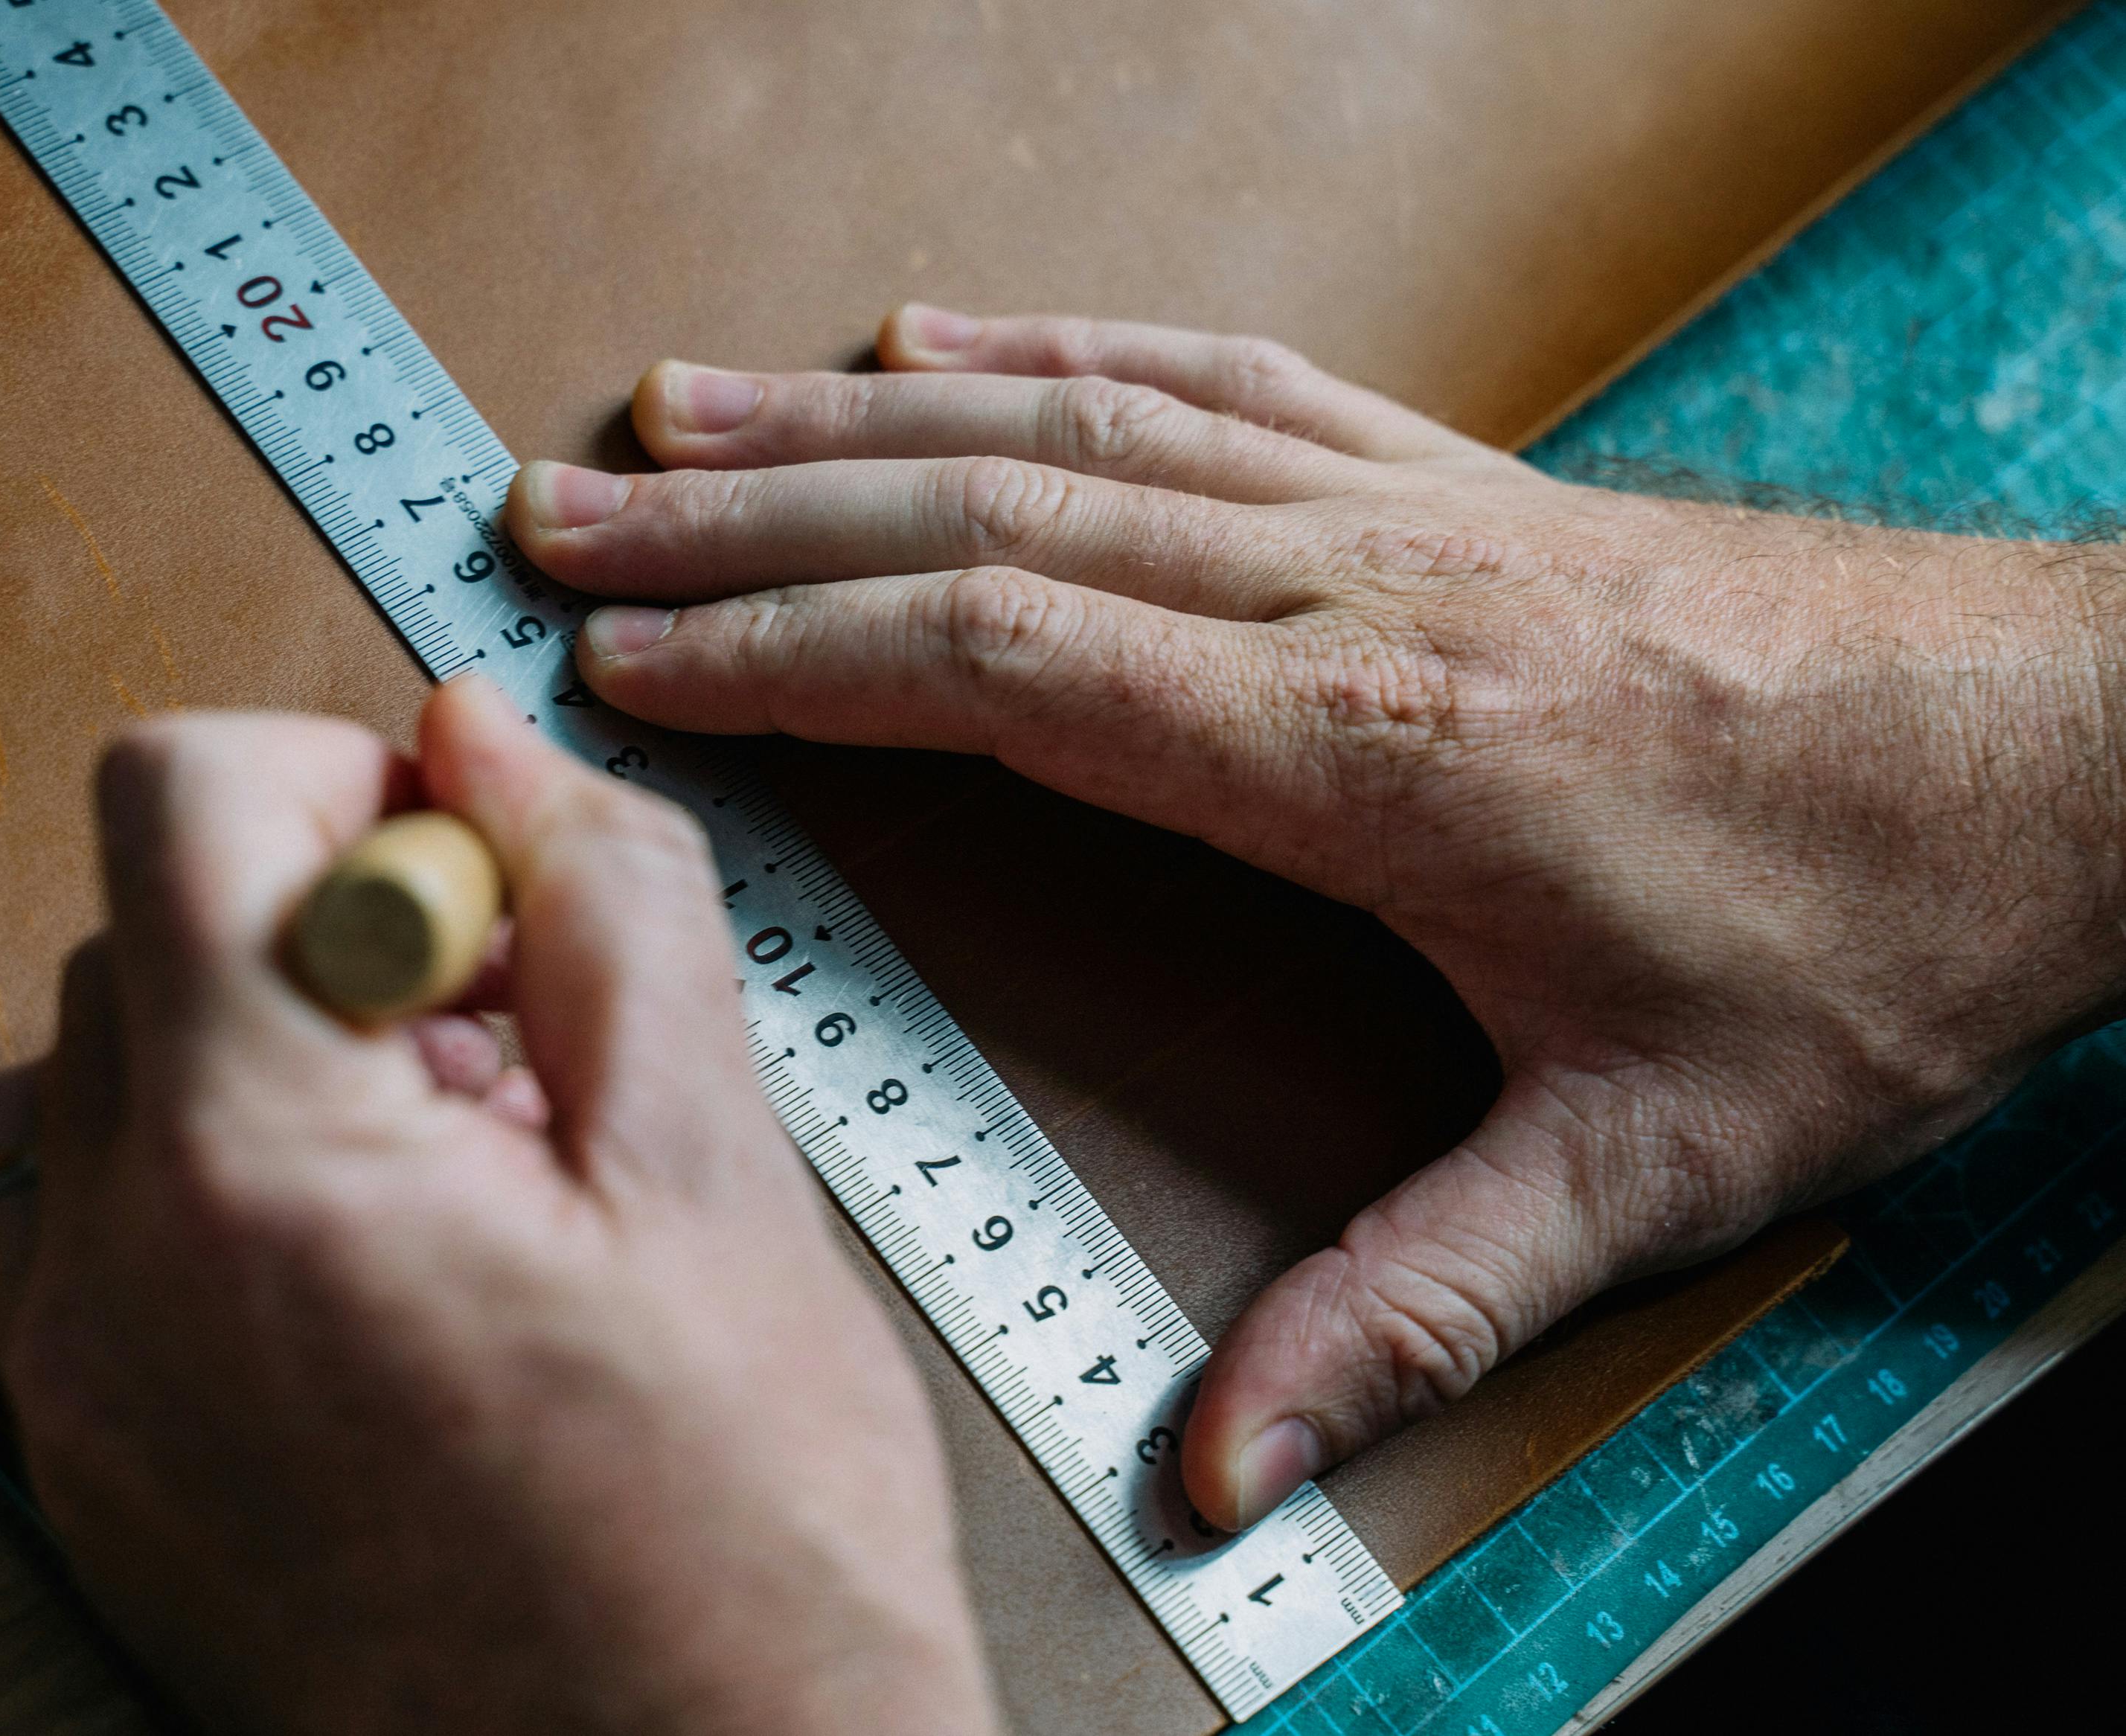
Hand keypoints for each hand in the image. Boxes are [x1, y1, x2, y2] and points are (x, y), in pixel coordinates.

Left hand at [0, 680, 997, 1735]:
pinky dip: (210, 1185)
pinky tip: (380, 1268)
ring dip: (264, 1054)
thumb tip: (492, 742)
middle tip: (515, 1067)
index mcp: (264, 1174)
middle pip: (144, 925)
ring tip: (448, 1176)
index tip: (472, 883)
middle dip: (336, 935)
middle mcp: (114, 1281)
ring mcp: (80, 1390)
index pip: (179, 795)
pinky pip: (83, 1226)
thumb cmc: (746, 1568)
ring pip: (97, 1069)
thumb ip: (606, 907)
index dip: (347, 780)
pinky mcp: (91, 1469)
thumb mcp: (722, 1184)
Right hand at [505, 305, 2125, 1530]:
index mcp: (1352, 753)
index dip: (796, 655)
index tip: (638, 660)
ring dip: (857, 413)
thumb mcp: (1650, 1165)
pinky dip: (1058, 345)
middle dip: (753, 519)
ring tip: (685, 408)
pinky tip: (947, 328)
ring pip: (1069, 425)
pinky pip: (1212, 378)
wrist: (2075, 752)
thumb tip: (1230, 1459)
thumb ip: (1419, 1303)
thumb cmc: (1864, 939)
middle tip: (571, 514)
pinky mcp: (1449, 477)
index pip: (1001, 668)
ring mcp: (1393, 508)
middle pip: (984, 519)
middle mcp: (1342, 594)